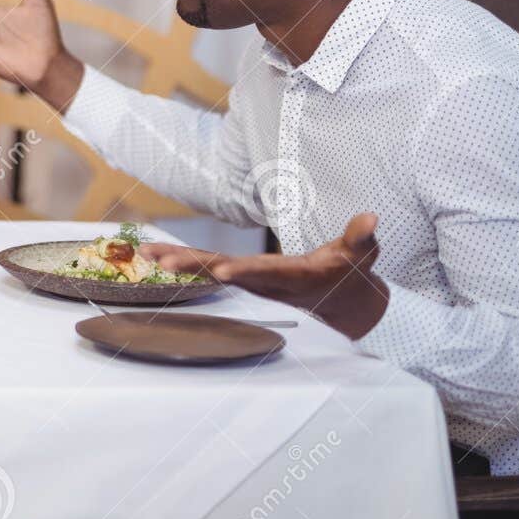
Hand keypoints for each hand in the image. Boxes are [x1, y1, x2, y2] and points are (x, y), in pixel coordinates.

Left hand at [140, 213, 389, 339]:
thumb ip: (362, 237)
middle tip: (164, 263)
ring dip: (178, 262)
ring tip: (146, 254)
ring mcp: (249, 278)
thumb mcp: (361, 255)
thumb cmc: (349, 273)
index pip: (267, 273)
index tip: (223, 271)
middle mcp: (264, 280)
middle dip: (196, 267)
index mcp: (293, 276)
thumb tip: (372, 217)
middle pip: (226, 272)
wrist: (339, 300)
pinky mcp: (240, 273)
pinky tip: (152, 254)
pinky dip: (179, 259)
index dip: (246, 272)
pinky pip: (205, 265)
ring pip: (209, 269)